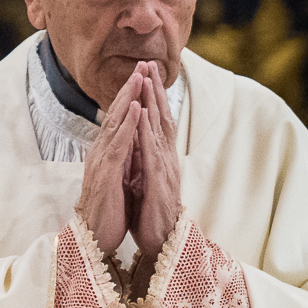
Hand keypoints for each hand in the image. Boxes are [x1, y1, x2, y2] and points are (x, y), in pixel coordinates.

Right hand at [74, 74, 140, 257]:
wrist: (96, 238)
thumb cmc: (110, 209)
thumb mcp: (120, 177)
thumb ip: (124, 157)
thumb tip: (131, 140)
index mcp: (108, 153)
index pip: (120, 119)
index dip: (131, 96)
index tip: (145, 75)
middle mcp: (102, 152)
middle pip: (116, 114)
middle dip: (130, 88)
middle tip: (142, 64)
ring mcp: (102, 162)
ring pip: (115, 124)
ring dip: (128, 99)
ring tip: (139, 77)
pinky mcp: (105, 174)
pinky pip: (118, 145)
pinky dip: (126, 126)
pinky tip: (135, 110)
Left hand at [128, 64, 181, 265]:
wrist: (162, 243)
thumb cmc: (153, 215)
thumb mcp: (147, 182)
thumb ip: (146, 160)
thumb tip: (140, 142)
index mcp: (161, 159)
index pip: (158, 121)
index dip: (154, 97)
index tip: (147, 73)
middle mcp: (166, 159)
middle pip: (162, 117)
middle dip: (154, 90)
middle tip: (148, 63)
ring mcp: (164, 169)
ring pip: (159, 128)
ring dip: (152, 102)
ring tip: (147, 78)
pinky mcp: (159, 182)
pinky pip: (151, 151)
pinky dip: (147, 130)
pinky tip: (142, 113)